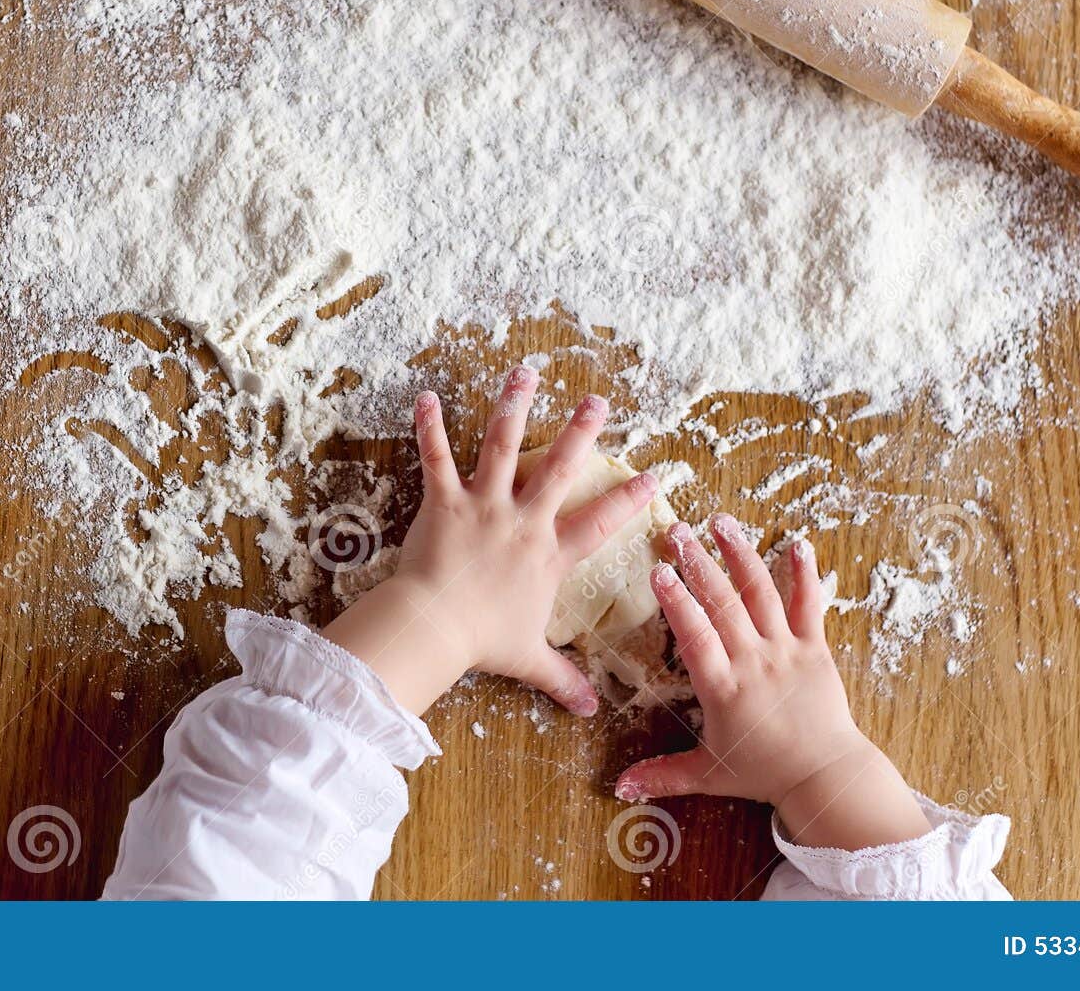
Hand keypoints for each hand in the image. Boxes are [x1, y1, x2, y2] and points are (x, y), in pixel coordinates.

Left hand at [321, 365, 657, 715]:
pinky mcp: (445, 501)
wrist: (437, 628)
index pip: (598, 525)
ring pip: (502, 446)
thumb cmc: (482, 642)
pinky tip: (427, 395)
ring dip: (514, 406)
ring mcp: (484, 506)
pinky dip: (429, 426)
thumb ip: (561, 679)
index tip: (652, 477)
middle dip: (580, 431)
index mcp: (548, 556)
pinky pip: (437, 457)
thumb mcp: (529, 660)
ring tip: (525, 371)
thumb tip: (591, 709)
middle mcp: (523, 522)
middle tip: (597, 400)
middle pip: (558, 469)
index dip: (628, 501)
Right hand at [614, 516, 931, 850]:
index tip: (658, 571)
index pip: (695, 637)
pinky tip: (799, 543)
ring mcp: (785, 652)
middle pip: (723, 604)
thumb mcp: (707, 774)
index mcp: (723, 689)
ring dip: (740, 555)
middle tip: (677, 531)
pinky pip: (809, 605)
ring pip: (761, 594)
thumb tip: (618, 788)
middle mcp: (753, 663)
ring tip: (721, 522)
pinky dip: (805, 574)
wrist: (825, 775)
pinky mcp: (814, 648)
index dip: (677, 603)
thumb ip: (662, 775)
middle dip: (697, 563)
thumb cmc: (764, 773)